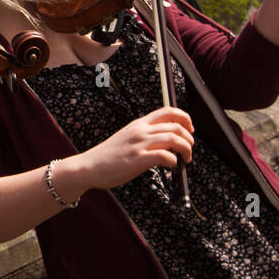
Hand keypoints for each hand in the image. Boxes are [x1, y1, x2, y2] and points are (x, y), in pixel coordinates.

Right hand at [70, 107, 193, 192]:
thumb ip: (143, 136)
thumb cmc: (107, 156)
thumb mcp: (126, 137)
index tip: (189, 130)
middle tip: (189, 150)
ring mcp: (139, 144)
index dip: (185, 118)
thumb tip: (164, 141)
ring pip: (174, 139)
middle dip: (189, 138)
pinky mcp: (138, 159)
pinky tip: (171, 166)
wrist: (88, 166)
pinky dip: (174, 161)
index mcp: (138, 124)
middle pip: (176, 126)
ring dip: (186, 150)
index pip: (168, 111)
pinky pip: (165, 156)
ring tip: (186, 159)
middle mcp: (140, 131)